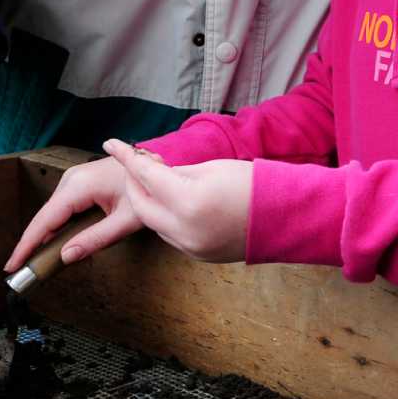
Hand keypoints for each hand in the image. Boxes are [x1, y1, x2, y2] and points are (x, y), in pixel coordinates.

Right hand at [8, 154, 145, 270]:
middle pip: (45, 218)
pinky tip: (58, 244)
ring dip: (46, 237)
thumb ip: (96, 239)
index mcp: (79, 186)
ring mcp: (74, 180)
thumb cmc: (148, 189)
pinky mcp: (79, 184)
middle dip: (33, 245)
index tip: (12, 265)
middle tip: (24, 271)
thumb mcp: (125, 220)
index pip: (44, 221)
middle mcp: (71, 180)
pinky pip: (62, 209)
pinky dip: (58, 228)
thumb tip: (67, 256)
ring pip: (52, 214)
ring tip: (38, 262)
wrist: (156, 167)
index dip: (26, 246)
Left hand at [103, 138, 251, 262]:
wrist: (286, 216)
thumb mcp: (210, 169)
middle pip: (141, 205)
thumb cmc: (253, 184)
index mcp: (188, 202)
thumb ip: (175, 174)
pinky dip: (166, 217)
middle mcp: (185, 229)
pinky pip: (170, 234)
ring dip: (150, 201)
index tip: (111, 143)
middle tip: (138, 165)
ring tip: (159, 182)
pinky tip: (176, 203)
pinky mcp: (198, 255)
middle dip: (134, 183)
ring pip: (153, 222)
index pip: (146, 175)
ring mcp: (191, 247)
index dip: (127, 157)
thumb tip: (153, 174)